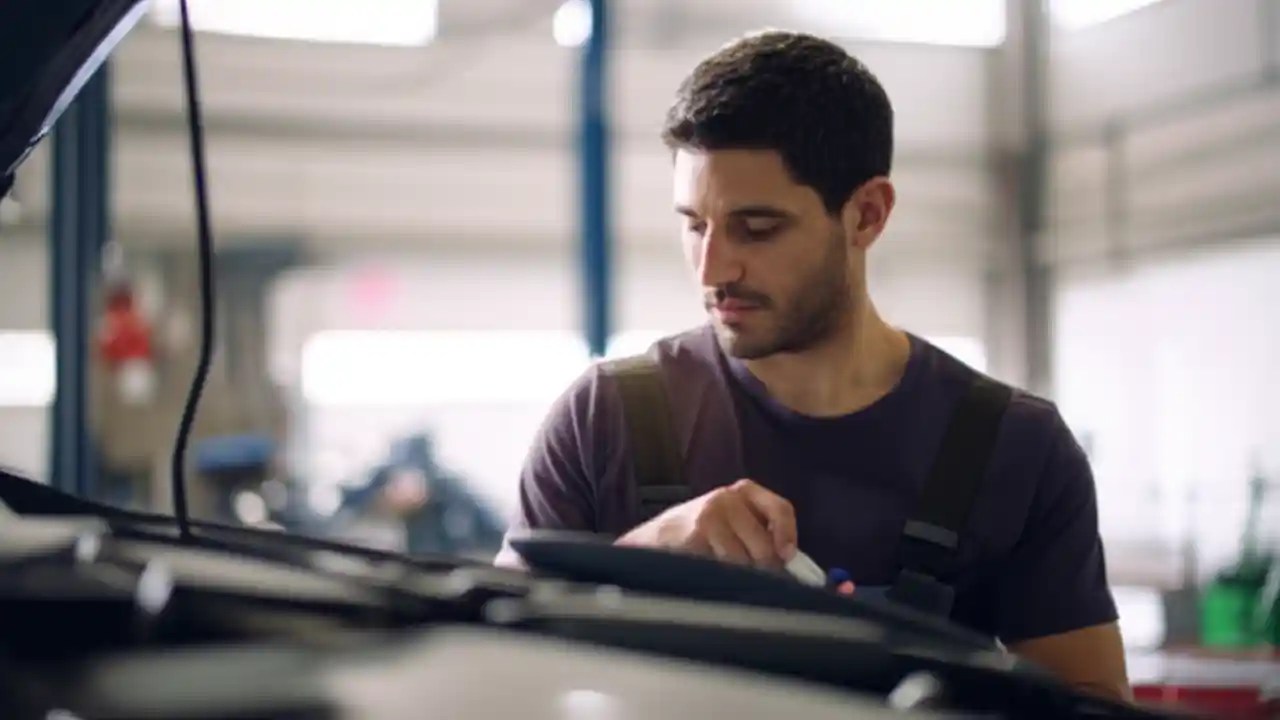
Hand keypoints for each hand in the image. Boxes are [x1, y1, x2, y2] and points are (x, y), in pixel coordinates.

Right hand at [616, 479, 796, 568]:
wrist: (653, 538)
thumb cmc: (701, 532)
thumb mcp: (735, 520)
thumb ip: (761, 531)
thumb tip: (790, 563)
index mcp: (744, 491)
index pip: (780, 509)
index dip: (787, 536)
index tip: (786, 558)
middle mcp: (728, 498)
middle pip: (764, 545)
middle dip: (763, 570)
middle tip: (754, 582)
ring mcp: (710, 516)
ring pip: (744, 563)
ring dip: (741, 579)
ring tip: (726, 578)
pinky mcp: (694, 537)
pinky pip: (722, 569)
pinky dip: (721, 580)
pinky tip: (709, 576)